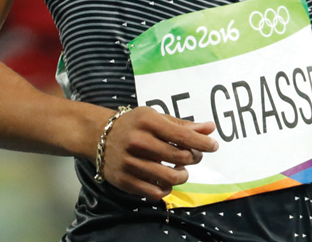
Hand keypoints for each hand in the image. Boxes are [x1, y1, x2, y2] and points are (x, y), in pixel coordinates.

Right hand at [98, 107, 218, 200]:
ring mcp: (130, 163)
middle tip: (193, 156)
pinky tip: (165, 180)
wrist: (98, 136)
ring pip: (170, 177)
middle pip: (179, 156)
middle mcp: (138, 141)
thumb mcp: (155, 118)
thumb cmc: (133, 125)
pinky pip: (154, 193)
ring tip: (181, 170)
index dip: (202, 143)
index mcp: (147, 122)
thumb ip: (183, 125)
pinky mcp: (124, 180)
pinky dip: (166, 189)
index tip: (213, 146)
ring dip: (182, 175)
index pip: (183, 136)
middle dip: (194, 157)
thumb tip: (210, 129)